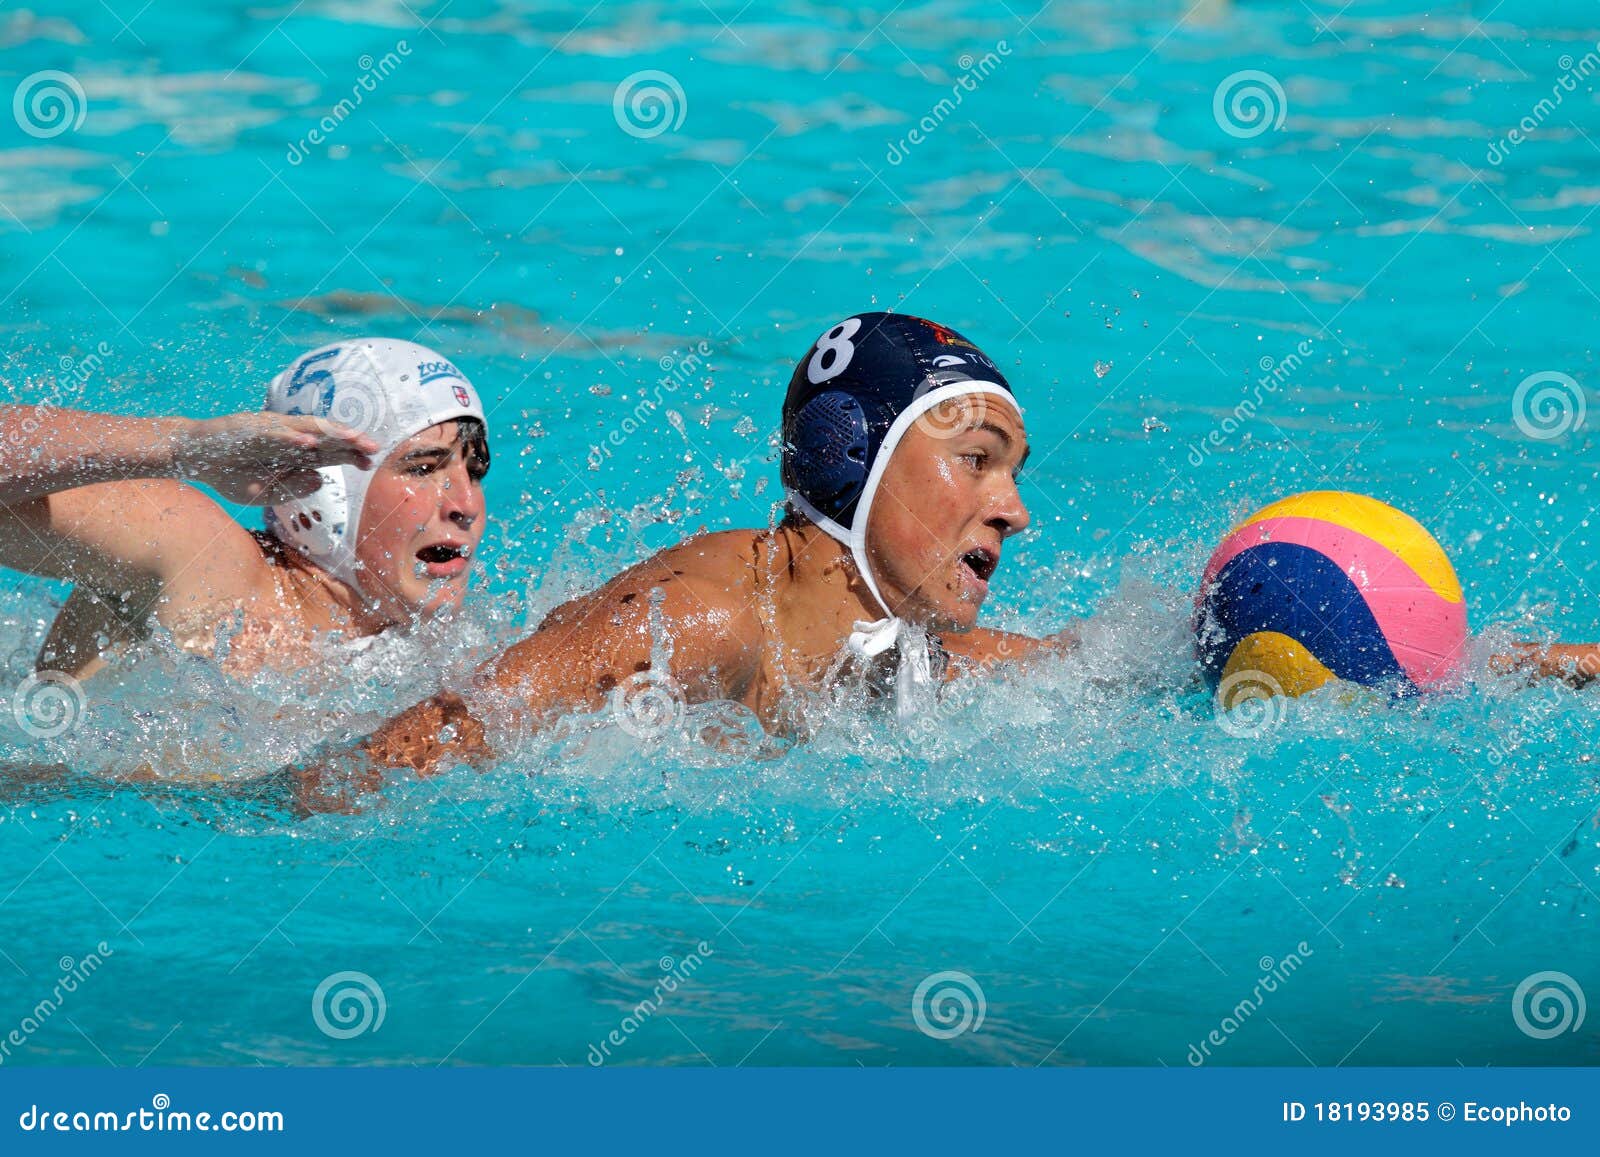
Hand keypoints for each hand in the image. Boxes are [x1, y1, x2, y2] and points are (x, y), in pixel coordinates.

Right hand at [184, 413, 378, 505]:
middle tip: (374, 447)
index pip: (328, 452)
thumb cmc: (229, 473)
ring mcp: (269, 430)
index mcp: (291, 453)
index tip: (371, 462)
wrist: (192, 454)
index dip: (350, 455)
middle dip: (349, 442)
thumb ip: (292, 487)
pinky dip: (291, 437)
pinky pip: (273, 434)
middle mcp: (286, 437)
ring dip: (329, 432)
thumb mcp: (264, 490)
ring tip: (352, 437)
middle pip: (324, 438)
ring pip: (304, 429)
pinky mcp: (248, 429)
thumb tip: (321, 480)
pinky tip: (309, 442)